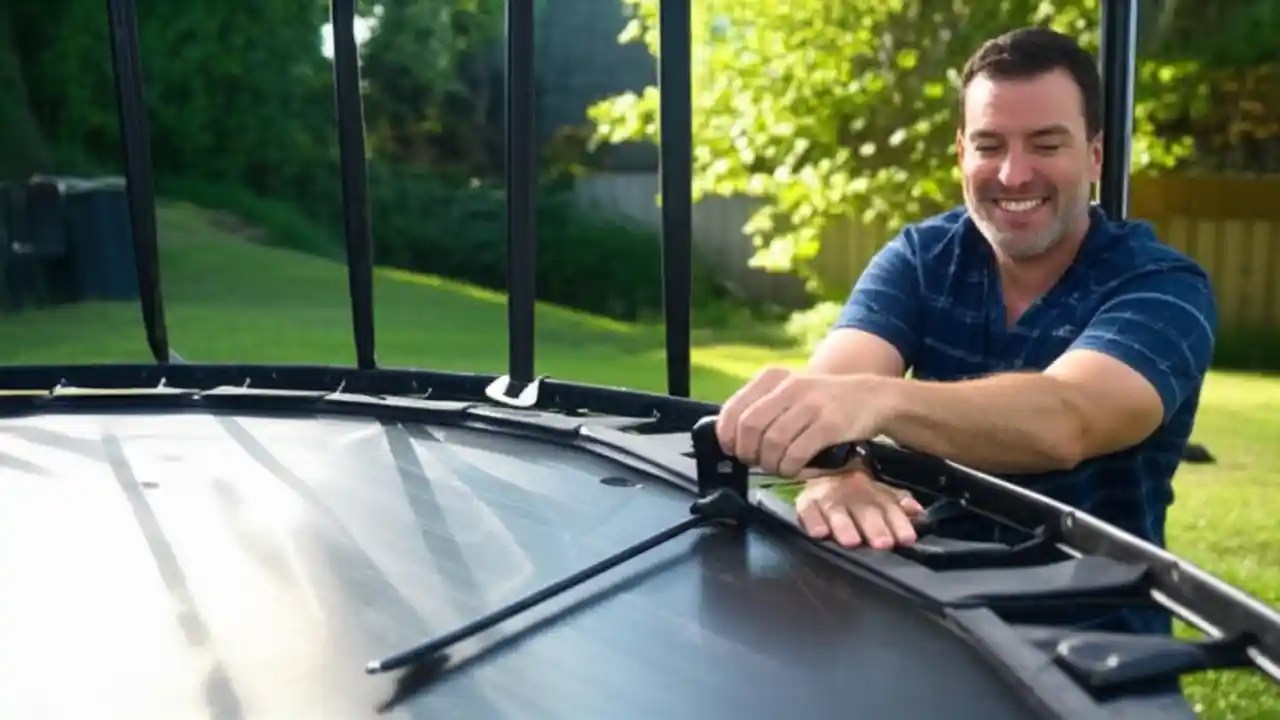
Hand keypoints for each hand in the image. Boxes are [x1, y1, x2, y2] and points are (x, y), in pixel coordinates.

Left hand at [716, 367, 885, 476]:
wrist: (873, 397)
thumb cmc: (824, 402)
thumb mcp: (790, 394)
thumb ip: (763, 409)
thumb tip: (732, 440)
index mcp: (773, 378)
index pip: (735, 408)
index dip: (727, 435)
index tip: (732, 450)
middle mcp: (790, 387)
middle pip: (750, 427)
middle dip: (748, 453)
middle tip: (756, 463)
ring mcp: (810, 404)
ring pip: (772, 442)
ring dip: (770, 464)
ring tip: (778, 467)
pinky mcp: (829, 424)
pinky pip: (797, 453)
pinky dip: (790, 468)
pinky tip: (794, 469)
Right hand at [796, 470, 925, 548]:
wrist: (819, 466)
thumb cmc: (854, 491)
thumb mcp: (879, 494)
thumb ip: (898, 504)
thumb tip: (918, 512)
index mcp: (872, 491)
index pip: (888, 506)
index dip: (898, 521)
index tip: (907, 538)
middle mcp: (851, 492)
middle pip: (863, 508)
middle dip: (874, 525)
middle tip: (882, 543)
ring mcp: (826, 496)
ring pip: (835, 509)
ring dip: (844, 525)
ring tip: (851, 542)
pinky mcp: (804, 501)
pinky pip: (807, 510)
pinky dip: (812, 521)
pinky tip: (819, 533)